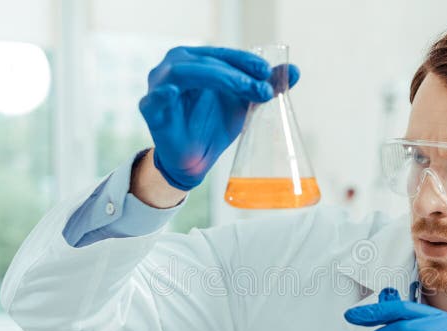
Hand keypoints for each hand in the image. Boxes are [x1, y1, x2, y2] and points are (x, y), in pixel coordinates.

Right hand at [139, 46, 299, 190]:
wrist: (195, 160)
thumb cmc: (214, 125)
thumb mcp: (244, 104)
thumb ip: (264, 86)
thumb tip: (295, 71)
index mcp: (196, 60)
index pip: (222, 54)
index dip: (245, 61)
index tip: (268, 73)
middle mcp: (175, 66)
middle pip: (206, 60)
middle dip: (237, 72)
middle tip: (263, 87)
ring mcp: (159, 86)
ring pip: (184, 72)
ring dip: (217, 78)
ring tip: (244, 91)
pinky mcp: (150, 110)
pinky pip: (155, 99)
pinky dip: (164, 95)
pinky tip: (173, 94)